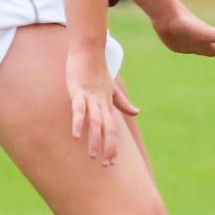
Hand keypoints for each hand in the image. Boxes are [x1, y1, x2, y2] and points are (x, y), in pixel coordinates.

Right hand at [66, 43, 138, 164]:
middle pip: (107, 129)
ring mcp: (90, 97)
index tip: (111, 163)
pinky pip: (79, 109)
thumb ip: (122, 102)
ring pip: (96, 122)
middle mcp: (101, 103)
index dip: (112, 146)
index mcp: (107, 105)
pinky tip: (77, 135)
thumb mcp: (111, 89)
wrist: (89, 49)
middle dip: (107, 147)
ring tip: (93, 156)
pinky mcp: (78, 91)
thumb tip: (137, 112)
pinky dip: (79, 122)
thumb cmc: (97, 69)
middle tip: (106, 165)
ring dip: (95, 139)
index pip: (112, 129)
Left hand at [153, 9, 214, 70]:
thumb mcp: (208, 34)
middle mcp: (208, 43)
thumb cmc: (188, 26)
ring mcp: (198, 44)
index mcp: (214, 43)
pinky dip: (208, 53)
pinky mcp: (187, 46)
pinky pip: (201, 51)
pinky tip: (205, 53)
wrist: (168, 19)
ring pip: (214, 52)